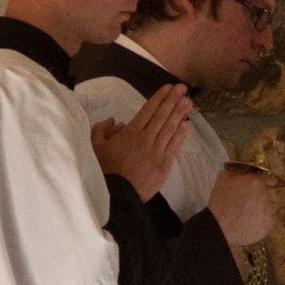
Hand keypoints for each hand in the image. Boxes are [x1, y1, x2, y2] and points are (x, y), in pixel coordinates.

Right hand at [90, 83, 190, 200]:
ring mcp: (156, 152)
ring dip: (179, 114)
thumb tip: (115, 121)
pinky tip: (186, 124)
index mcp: (130, 133)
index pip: (148, 111)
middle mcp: (145, 139)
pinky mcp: (163, 166)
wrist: (116, 195)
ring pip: (170, 129)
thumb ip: (101, 129)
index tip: (169, 88)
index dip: (159, 98)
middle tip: (183, 89)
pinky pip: (173, 147)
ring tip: (188, 102)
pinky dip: (180, 135)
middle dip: (173, 101)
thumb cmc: (104, 171)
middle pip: (161, 116)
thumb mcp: (95, 147)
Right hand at [207, 164, 276, 247]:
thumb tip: (246, 170)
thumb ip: (239, 170)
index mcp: (256, 181)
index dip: (263, 183)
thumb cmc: (220, 202)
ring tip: (250, 213)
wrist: (220, 227)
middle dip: (265, 195)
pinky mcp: (269, 224)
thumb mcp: (224, 178)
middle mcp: (266, 195)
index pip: (269, 178)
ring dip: (264, 208)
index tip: (258, 188)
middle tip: (252, 201)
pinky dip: (262, 220)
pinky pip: (269, 220)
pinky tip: (251, 221)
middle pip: (272, 193)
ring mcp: (269, 211)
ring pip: (272, 207)